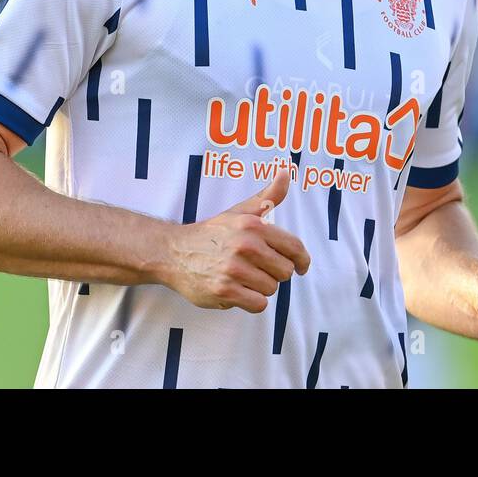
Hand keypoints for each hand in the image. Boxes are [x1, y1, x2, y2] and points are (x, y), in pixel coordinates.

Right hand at [162, 166, 310, 312]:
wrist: (175, 253)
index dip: (302, 260)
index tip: (302, 267)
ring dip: (260, 287)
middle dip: (274, 272)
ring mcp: (234, 269)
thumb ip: (267, 196)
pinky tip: (238, 290)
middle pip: (285, 271)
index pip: (294, 247)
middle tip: (257, 268)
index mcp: (253, 225)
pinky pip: (258, 304)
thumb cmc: (213, 234)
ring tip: (243, 277)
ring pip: (271, 289)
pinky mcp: (225, 291)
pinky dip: (251, 301)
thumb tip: (285, 171)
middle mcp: (245, 245)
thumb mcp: (240, 211)